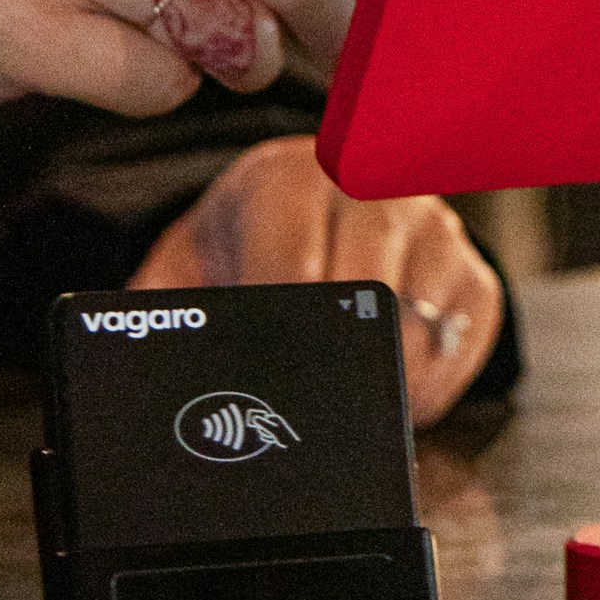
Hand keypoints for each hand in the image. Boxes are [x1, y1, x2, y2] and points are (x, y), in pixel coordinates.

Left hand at [131, 137, 503, 425]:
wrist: (293, 204)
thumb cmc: (236, 248)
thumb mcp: (181, 270)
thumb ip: (149, 314)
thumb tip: (125, 377)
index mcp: (288, 180)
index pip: (292, 257)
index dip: (282, 326)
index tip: (269, 387)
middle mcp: (370, 187)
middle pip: (372, 280)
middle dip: (340, 359)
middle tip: (311, 418)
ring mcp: (431, 223)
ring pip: (430, 307)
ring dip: (393, 375)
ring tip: (356, 413)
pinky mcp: (470, 262)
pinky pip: (473, 328)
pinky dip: (442, 377)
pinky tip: (403, 399)